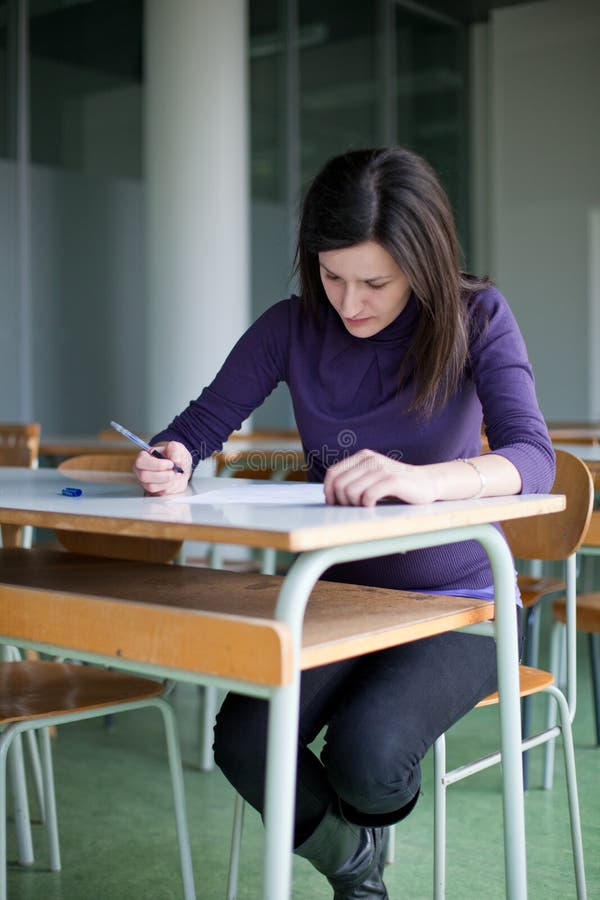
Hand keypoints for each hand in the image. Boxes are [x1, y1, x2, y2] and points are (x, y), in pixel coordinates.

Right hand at [133, 441, 192, 495]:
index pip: (141, 461)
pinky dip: (168, 488)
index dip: (157, 464)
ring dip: (166, 482)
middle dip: (162, 475)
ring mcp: (145, 482)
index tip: (170, 464)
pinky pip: (158, 493)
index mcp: (143, 457)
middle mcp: (141, 470)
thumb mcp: (176, 447)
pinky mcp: (152, 491)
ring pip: (151, 486)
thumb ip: (175, 449)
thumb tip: (175, 460)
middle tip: (173, 472)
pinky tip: (172, 481)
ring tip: (174, 476)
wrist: (180, 468)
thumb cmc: (174, 456)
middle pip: (144, 476)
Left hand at [323, 449, 438, 506]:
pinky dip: (367, 506)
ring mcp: (381, 468)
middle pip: (339, 484)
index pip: (333, 473)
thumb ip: (355, 479)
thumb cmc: (397, 485)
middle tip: (353, 508)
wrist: (428, 482)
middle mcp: (370, 459)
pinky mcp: (392, 480)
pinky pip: (368, 496)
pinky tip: (374, 507)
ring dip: (354, 505)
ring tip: (365, 507)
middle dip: (342, 501)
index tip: (335, 504)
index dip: (328, 491)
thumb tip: (329, 495)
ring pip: (350, 491)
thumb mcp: (373, 476)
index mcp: (362, 456)